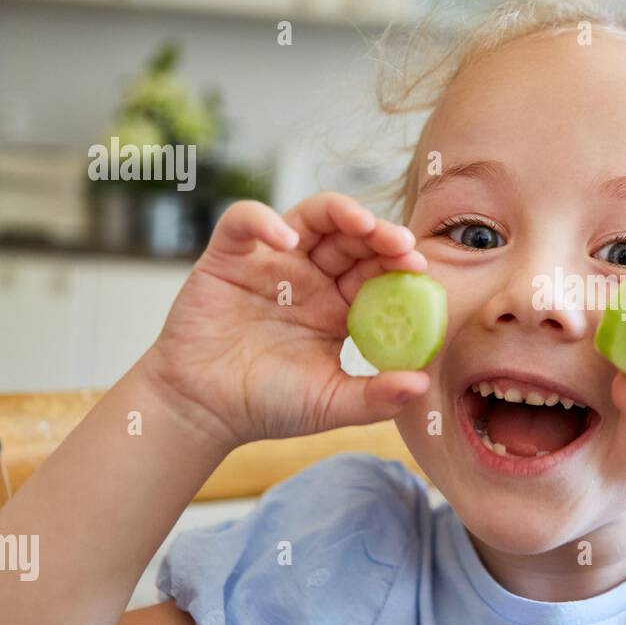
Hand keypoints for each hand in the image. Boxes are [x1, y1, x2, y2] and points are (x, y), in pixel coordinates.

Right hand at [143, 193, 430, 448]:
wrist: (203, 412)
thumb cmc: (267, 406)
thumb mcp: (330, 404)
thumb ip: (377, 397)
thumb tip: (422, 384)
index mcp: (338, 305)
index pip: (375, 269)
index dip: (397, 262)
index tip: (419, 267)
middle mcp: (309, 277)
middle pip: (351, 237)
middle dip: (380, 235)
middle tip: (401, 244)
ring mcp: (270, 262)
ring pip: (310, 217)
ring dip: (340, 212)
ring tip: (363, 225)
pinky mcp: (228, 257)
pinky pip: (245, 222)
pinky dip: (265, 221)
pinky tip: (288, 240)